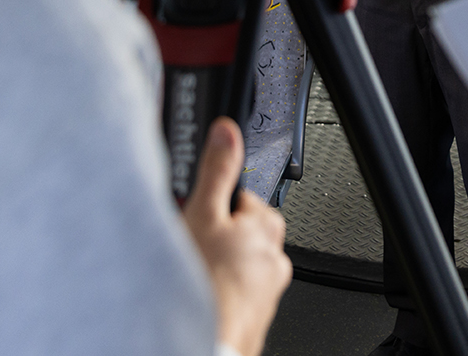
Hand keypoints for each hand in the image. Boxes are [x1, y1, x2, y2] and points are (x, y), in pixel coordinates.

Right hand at [184, 118, 291, 355]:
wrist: (209, 340)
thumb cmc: (206, 284)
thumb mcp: (202, 215)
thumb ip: (216, 171)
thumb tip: (227, 132)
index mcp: (267, 225)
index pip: (242, 198)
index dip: (215, 203)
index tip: (199, 212)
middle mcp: (275, 257)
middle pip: (241, 232)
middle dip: (219, 236)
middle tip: (192, 245)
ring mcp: (268, 289)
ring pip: (240, 264)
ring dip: (221, 265)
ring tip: (195, 273)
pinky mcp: (257, 314)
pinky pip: (238, 293)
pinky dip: (222, 291)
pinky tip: (202, 294)